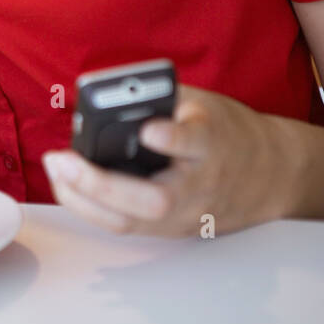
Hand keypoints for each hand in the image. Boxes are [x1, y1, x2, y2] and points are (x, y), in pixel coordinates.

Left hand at [42, 84, 293, 237]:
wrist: (268, 176)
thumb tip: (112, 93)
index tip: (149, 129)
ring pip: (133, 222)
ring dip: (85, 201)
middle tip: (63, 160)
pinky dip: (92, 209)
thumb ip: (165, 99)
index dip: (173, 139)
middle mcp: (199, 188)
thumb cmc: (227, 132)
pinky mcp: (172, 230)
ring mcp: (185, 216)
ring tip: (55, 170)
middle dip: (102, 184)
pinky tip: (67, 187)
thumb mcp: (205, 104)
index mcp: (213, 145)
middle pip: (154, 200)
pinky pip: (128, 226)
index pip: (196, 143)